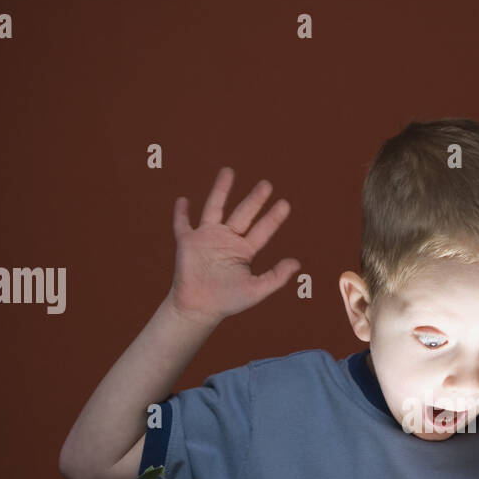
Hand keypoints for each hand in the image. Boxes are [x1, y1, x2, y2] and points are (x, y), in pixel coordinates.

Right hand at [168, 167, 300, 324]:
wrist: (199, 308)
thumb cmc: (227, 301)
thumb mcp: (256, 290)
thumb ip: (276, 277)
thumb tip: (297, 263)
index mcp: (244, 250)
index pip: (263, 230)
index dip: (274, 217)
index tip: (285, 203)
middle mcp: (227, 240)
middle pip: (243, 214)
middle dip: (255, 199)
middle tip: (267, 184)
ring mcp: (207, 238)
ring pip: (215, 208)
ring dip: (221, 190)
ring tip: (228, 171)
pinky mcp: (188, 242)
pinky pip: (183, 224)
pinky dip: (181, 213)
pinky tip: (183, 200)